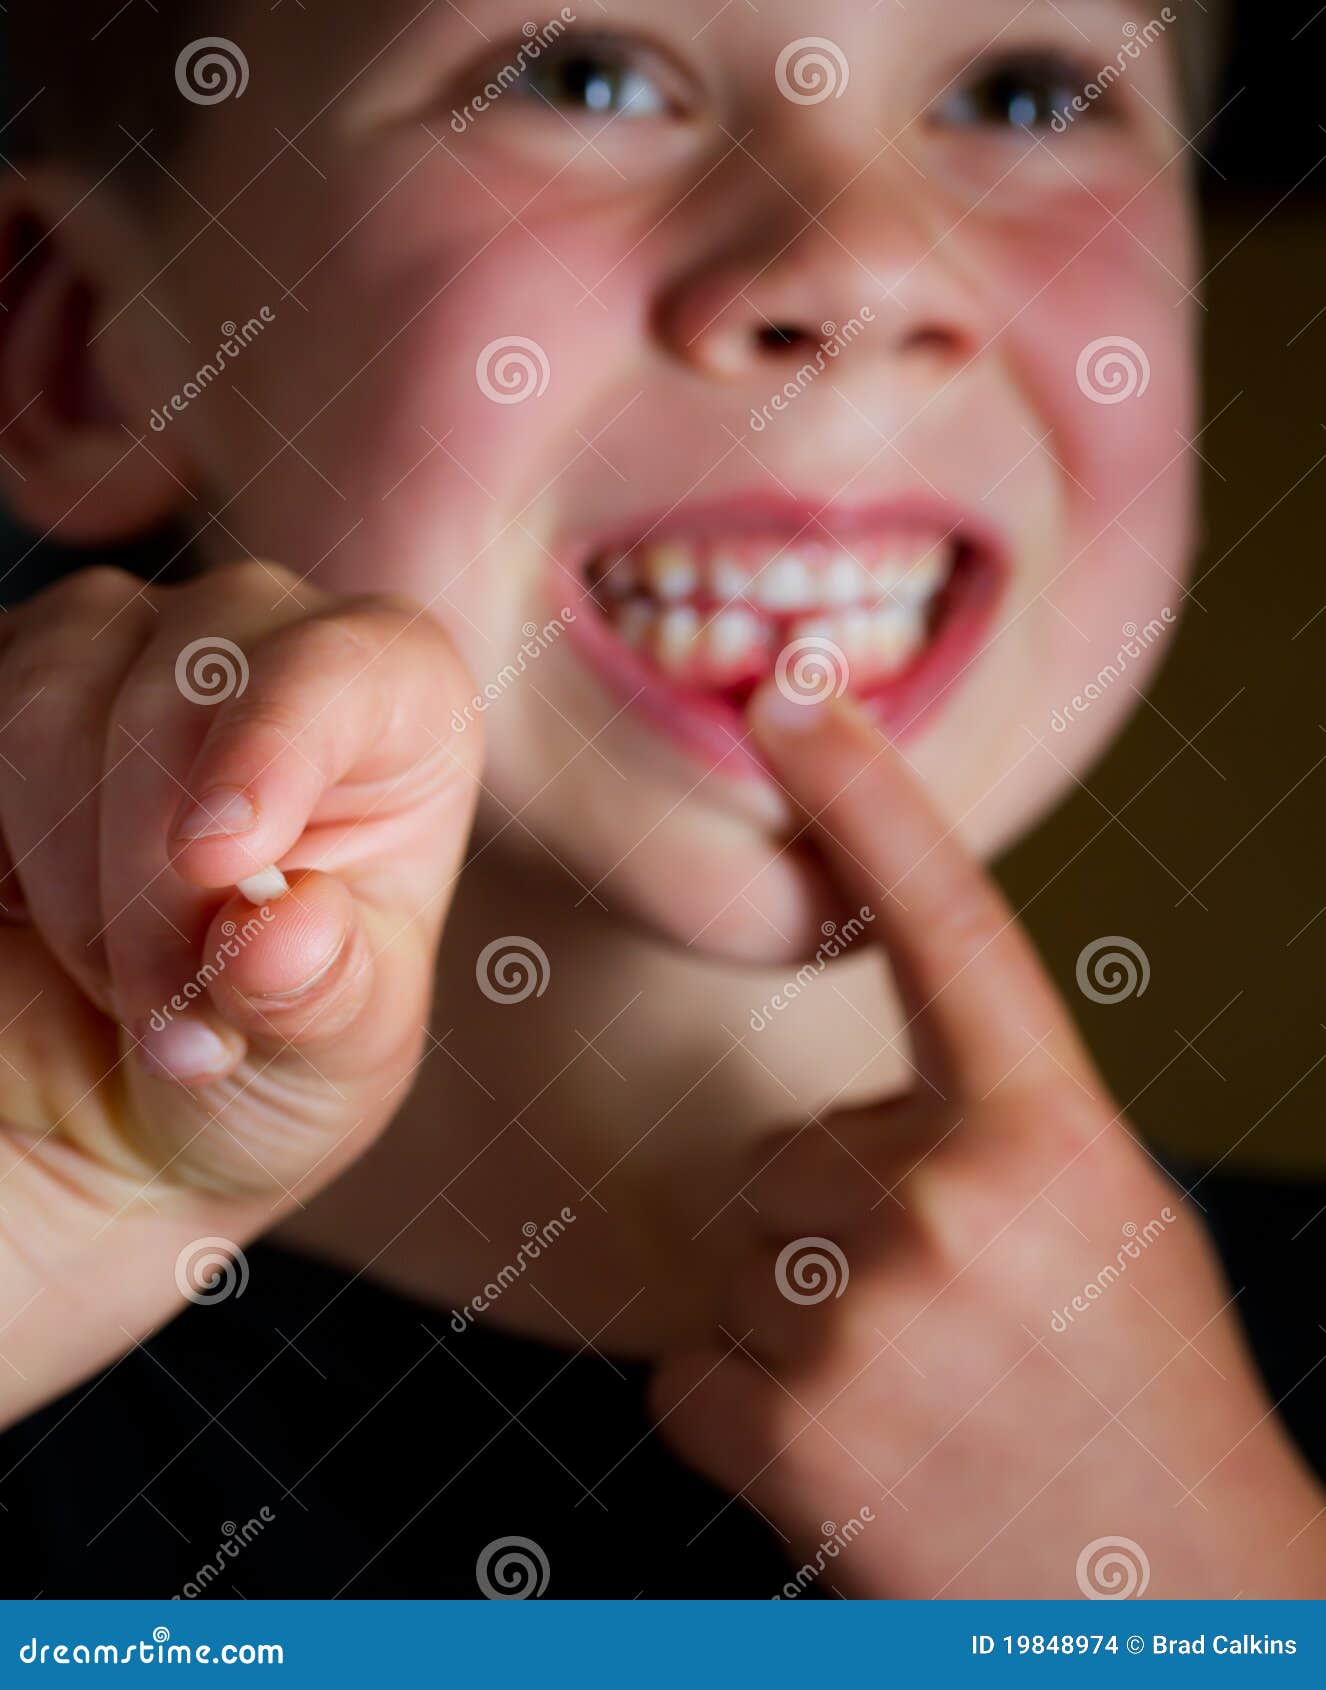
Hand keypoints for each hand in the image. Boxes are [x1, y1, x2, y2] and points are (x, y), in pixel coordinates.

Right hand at [0, 561, 479, 1424]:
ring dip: (65, 874)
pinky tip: (26, 917)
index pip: (348, 667)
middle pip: (180, 684)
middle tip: (166, 1003)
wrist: (129, 1109)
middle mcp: (261, 649)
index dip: (278, 745)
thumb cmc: (275, 1060)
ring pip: (46, 699)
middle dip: (153, 871)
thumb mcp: (328, 1062)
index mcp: (396, 714)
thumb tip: (284, 931)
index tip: (219, 859)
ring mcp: (117, 650)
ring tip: (115, 978)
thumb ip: (322, 999)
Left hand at [652, 683, 1325, 1598]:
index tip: (796, 690)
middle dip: (832, 1217)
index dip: (865, 792)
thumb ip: (990, 1127)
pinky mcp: (786, 1427)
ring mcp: (862, 1316)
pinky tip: (849, 1448)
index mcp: (1050, 1134)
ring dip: (791, 1310)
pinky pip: (691, 1360)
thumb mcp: (1105, 1217)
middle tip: (942, 1316)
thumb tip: (856, 1099)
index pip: (943, 921)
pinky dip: (743, 1401)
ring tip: (910, 1388)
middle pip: (779, 1144)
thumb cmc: (1141, 1395)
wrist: (1176, 1603)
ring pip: (733, 1252)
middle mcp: (951, 1201)